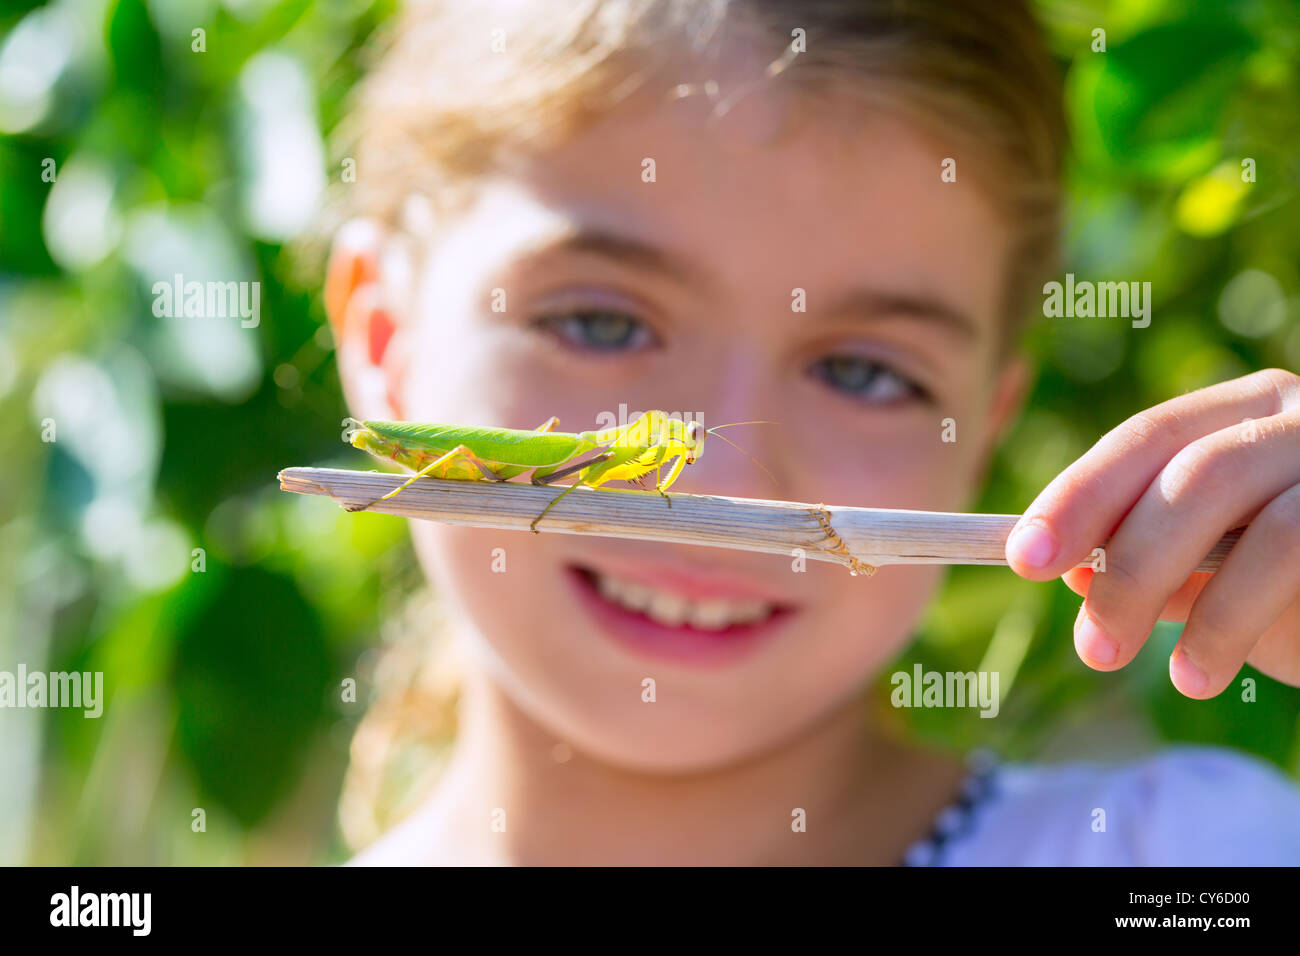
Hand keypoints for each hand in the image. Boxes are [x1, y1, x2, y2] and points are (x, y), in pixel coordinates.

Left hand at [1005, 368, 1299, 697]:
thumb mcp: (1220, 567)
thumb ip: (1158, 563)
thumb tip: (1073, 575)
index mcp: (1245, 412)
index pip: (1147, 438)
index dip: (1079, 495)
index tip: (1021, 557)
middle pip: (1192, 475)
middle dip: (1125, 562)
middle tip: (1087, 643)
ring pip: (1256, 524)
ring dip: (1183, 605)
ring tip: (1142, 670)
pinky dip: (1233, 624)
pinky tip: (1195, 674)